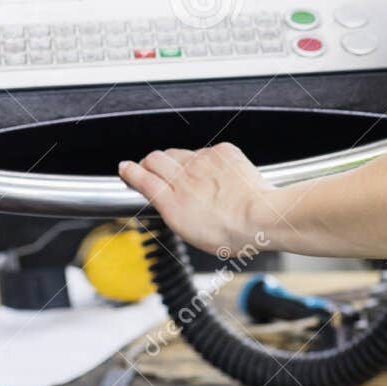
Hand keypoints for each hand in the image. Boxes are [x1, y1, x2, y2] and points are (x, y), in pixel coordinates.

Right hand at [117, 141, 270, 259]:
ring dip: (176, 161)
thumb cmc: (230, 233)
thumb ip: (172, 211)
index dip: (131, 171)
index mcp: (172, 203)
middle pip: (156, 159)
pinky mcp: (221, 151)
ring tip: (186, 174)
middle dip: (149, 162)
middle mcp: (183, 177)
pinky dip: (205, 160)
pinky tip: (214, 173)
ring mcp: (202, 161)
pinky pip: (206, 151)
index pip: (142, 178)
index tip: (126, 168)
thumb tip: (165, 200)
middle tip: (151, 167)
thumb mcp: (189, 232)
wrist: (261, 217)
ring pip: (179, 153)